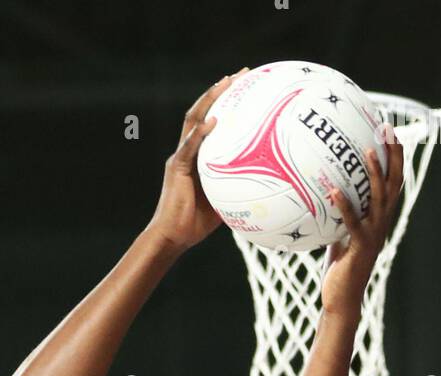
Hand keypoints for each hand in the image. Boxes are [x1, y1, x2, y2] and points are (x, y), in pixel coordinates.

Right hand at [146, 69, 247, 252]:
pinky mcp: (176, 168)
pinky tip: (214, 120)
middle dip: (221, 90)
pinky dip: (201, 132)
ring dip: (210, 99)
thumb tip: (267, 188)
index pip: (211, 121)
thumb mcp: (225, 201)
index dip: (227, 102)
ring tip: (227, 83)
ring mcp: (180, 157)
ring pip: (193, 120)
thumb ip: (239, 188)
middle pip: (203, 111)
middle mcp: (187, 150)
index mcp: (198, 156)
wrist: (173, 237)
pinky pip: (189, 146)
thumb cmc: (196, 224)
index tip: (247, 86)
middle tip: (243, 73)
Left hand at [320, 123, 404, 318]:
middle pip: (394, 184)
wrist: (342, 299)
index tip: (390, 132)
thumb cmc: (339, 270)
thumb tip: (324, 195)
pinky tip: (333, 191)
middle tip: (387, 130)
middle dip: (393, 156)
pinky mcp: (359, 247)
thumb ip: (339, 217)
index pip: (394, 182)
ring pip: (380, 199)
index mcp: (380, 219)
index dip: (395, 157)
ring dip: (375, 175)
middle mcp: (381, 224)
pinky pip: (352, 223)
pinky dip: (345, 206)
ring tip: (367, 152)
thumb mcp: (339, 236)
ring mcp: (373, 235)